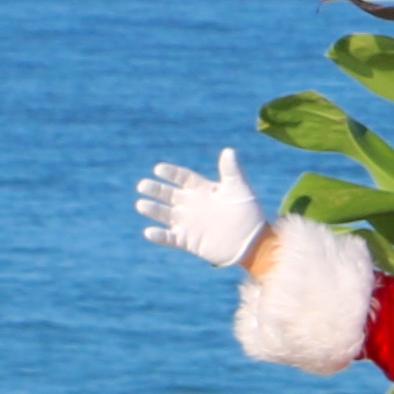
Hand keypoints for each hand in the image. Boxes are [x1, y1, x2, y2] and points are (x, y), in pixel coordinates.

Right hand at [137, 150, 268, 267]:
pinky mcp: (188, 240)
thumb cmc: (248, 213)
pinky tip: (149, 232)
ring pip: (165, 214)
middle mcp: (192, 204)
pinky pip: (169, 237)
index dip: (170, 173)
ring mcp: (188, 223)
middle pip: (168, 194)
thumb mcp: (239, 189)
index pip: (182, 177)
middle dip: (155, 190)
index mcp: (203, 189)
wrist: (251, 242)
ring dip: (152, 210)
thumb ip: (231, 170)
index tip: (158, 169)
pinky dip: (159, 236)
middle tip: (142, 186)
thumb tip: (228, 150)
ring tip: (141, 205)